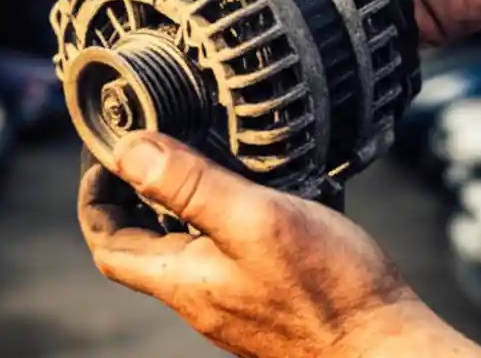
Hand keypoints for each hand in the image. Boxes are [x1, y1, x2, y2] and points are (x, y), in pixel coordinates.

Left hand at [79, 132, 480, 357]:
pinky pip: (227, 250)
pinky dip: (225, 213)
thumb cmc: (330, 294)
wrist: (386, 347)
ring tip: (200, 150)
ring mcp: (234, 298)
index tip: (105, 152)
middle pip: (140, 243)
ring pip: (185, 244)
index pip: (107, 241)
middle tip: (148, 143)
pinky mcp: (268, 295)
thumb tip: (127, 150)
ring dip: (180, 199)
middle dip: (132, 192)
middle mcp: (201, 294)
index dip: (95, 196)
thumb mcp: (254, 221)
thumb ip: (190, 185)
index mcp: (183, 278)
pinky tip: (256, 187)